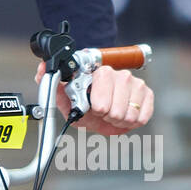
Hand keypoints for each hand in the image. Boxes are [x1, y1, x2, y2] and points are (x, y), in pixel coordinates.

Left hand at [35, 62, 152, 135]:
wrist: (98, 104)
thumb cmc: (82, 100)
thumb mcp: (63, 94)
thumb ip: (50, 80)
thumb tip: (43, 67)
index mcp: (100, 72)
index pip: (102, 99)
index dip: (98, 108)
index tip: (94, 107)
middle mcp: (120, 74)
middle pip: (116, 111)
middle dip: (107, 116)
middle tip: (102, 112)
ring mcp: (135, 84)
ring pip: (130, 115)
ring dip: (119, 120)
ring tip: (111, 113)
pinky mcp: (147, 94)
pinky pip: (142, 117)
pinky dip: (132, 122)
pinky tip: (124, 115)